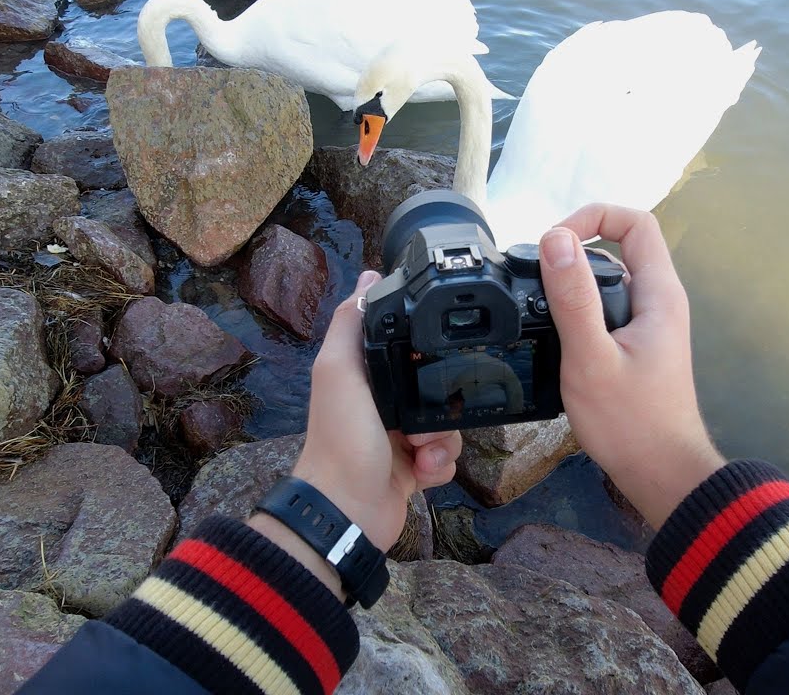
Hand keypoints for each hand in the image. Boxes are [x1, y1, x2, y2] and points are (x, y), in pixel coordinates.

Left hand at [248, 271, 460, 596]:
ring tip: (420, 452)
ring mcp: (400, 437)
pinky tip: (422, 472)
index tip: (433, 361)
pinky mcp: (415, 468)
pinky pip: (448, 456)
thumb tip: (369, 275)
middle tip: (420, 423)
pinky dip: (440, 465)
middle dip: (441, 406)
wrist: (348, 512)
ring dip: (441, 440)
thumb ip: (351, 324)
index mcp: (364, 376)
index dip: (424, 351)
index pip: (407, 347)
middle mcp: (383, 403)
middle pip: (437, 387)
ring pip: (448, 423)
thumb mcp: (339, 371)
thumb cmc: (341, 440)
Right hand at [538, 204, 725, 527]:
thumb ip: (573, 298)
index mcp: (660, 294)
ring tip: (537, 303)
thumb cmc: (631, 423)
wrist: (661, 474)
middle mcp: (660, 302)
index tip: (554, 241)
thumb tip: (555, 238)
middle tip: (536, 274)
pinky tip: (554, 334)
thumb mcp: (591, 357)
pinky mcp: (636, 347)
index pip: (635, 222)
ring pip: (610, 281)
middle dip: (574, 250)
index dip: (592, 217)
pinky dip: (578, 311)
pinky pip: (606, 310)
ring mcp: (649, 326)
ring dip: (573, 283)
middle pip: (618, 247)